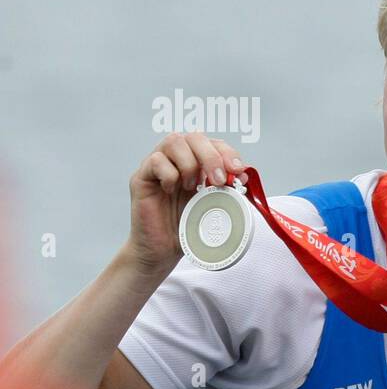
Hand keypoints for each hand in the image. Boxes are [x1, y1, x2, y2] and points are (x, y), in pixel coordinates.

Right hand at [125, 132, 247, 275]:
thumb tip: (242, 176)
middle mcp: (177, 159)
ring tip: (192, 187)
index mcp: (197, 163)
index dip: (227, 152)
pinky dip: (169, 174)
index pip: (213, 143)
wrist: (163, 251)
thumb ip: (228, 189)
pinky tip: (171, 190)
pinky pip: (155, 160)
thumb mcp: (216, 206)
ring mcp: (157, 166)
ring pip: (174, 142)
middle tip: (218, 180)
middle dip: (212, 156)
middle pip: (194, 137)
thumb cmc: (188, 228)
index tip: (237, 170)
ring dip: (190, 164)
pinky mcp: (141, 177)